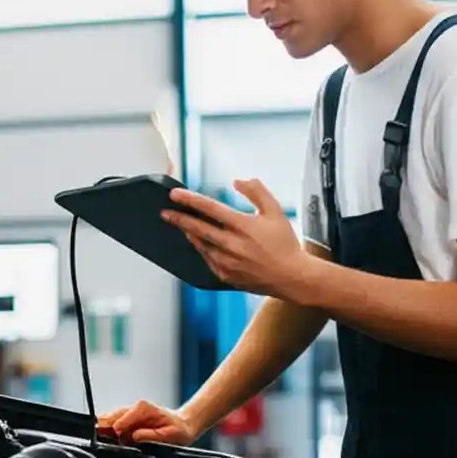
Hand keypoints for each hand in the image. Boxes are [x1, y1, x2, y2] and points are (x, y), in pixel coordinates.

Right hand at [96, 400, 198, 444]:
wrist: (184, 424)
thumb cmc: (178, 429)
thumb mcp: (169, 436)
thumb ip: (150, 436)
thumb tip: (134, 437)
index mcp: (143, 409)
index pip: (120, 420)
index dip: (116, 432)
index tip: (117, 441)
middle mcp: (135, 407)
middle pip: (111, 417)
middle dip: (105, 429)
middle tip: (103, 440)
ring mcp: (131, 411)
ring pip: (109, 418)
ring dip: (105, 429)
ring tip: (101, 438)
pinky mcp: (129, 417)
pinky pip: (113, 421)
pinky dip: (108, 429)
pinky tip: (106, 436)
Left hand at [161, 179, 312, 298]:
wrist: (292, 277)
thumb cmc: (284, 243)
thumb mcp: (275, 211)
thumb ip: (257, 191)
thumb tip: (237, 181)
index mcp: (244, 226)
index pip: (210, 208)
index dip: (190, 200)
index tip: (175, 194)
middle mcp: (233, 245)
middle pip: (198, 228)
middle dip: (179, 218)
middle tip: (164, 211)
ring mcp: (228, 262)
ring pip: (200, 244)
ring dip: (189, 233)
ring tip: (179, 223)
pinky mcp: (225, 275)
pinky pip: (206, 259)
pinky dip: (200, 248)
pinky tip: (196, 240)